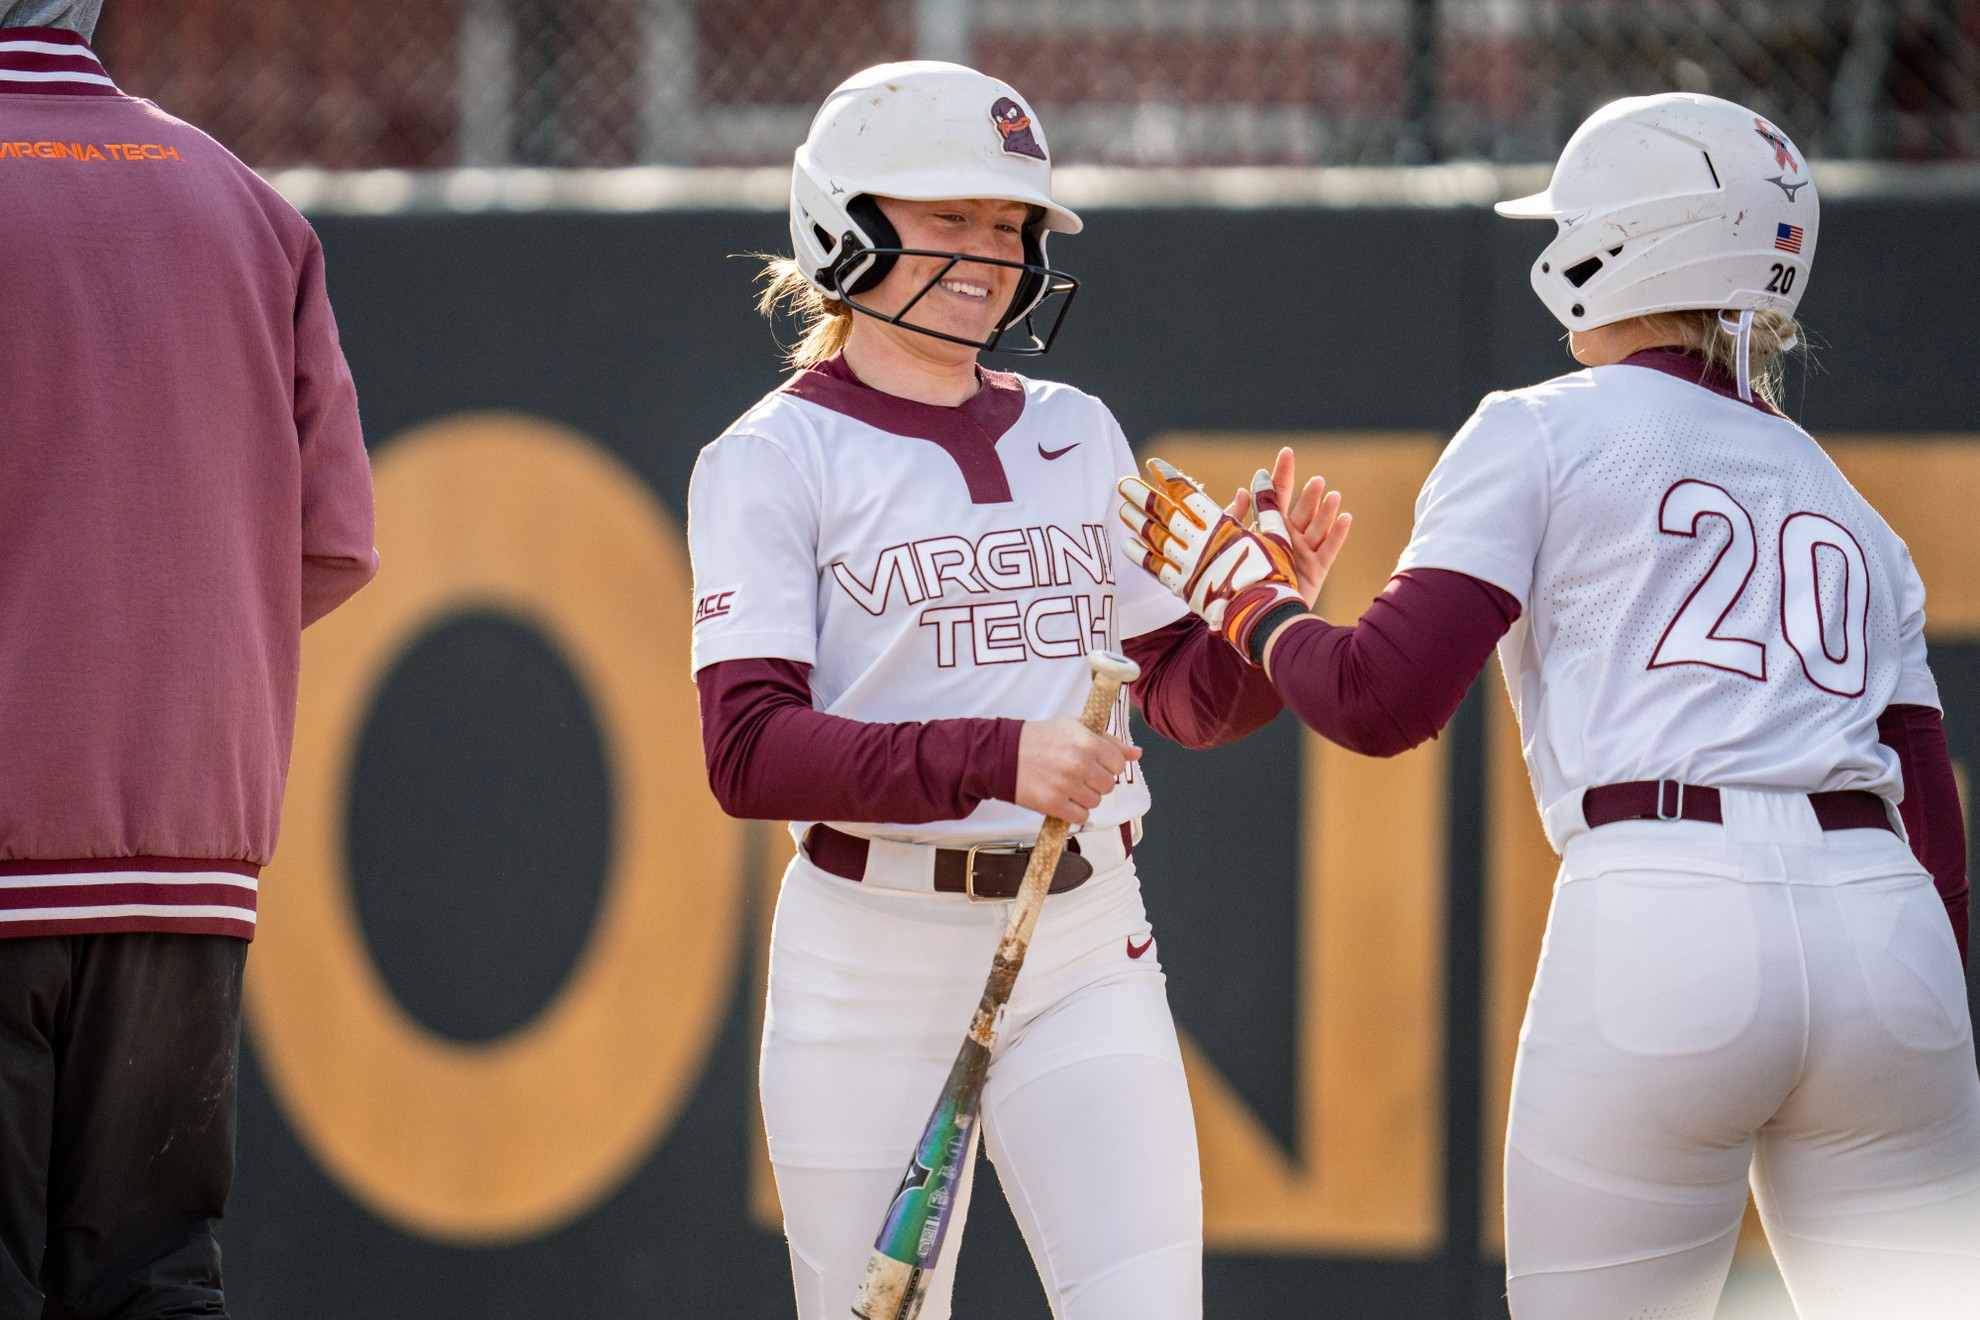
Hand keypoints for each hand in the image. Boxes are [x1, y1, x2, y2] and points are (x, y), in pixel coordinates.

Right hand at [1015, 719, 1139, 823]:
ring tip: (1067, 785)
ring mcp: (1066, 785)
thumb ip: (1109, 741)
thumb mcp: (1076, 729)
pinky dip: (1074, 812)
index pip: (1118, 764)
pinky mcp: (1053, 804)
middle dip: (1096, 782)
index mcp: (1087, 741)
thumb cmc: (1041, 739)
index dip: (1108, 765)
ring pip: (1095, 802)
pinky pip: (1080, 817)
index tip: (1095, 764)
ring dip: (1084, 797)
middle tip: (1078, 775)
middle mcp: (1078, 763)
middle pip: (1108, 786)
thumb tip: (1137, 753)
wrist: (1002, 754)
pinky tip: (1062, 798)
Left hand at [1118, 457, 1303, 658]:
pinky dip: (1141, 556)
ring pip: (1157, 538)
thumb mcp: (1276, 535)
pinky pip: (1156, 568)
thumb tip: (1263, 475)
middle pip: (1165, 514)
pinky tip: (1127, 545)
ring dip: (1138, 522)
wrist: (1262, 615)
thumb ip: (1267, 504)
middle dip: (1143, 496)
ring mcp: (1188, 565)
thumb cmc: (1274, 574)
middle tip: (1124, 483)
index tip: (1153, 465)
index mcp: (1221, 526)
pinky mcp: (1183, 587)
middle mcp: (1199, 542)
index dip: (1170, 479)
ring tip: (1123, 509)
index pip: (1188, 495)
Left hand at [1224, 448, 1351, 607]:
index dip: (1281, 474)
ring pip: (1317, 527)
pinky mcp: (1315, 571)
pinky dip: (1337, 534)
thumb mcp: (1235, 543)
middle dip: (1308, 496)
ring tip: (1332, 495)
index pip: (1276, 495)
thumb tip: (1242, 490)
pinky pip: (1328, 550)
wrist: (1253, 617)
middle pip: (1301, 511)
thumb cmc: (1242, 581)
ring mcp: (1303, 554)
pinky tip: (1345, 517)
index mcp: (1269, 528)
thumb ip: (1237, 517)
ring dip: (1324, 511)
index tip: (1287, 452)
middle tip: (1316, 481)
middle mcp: (1288, 537)